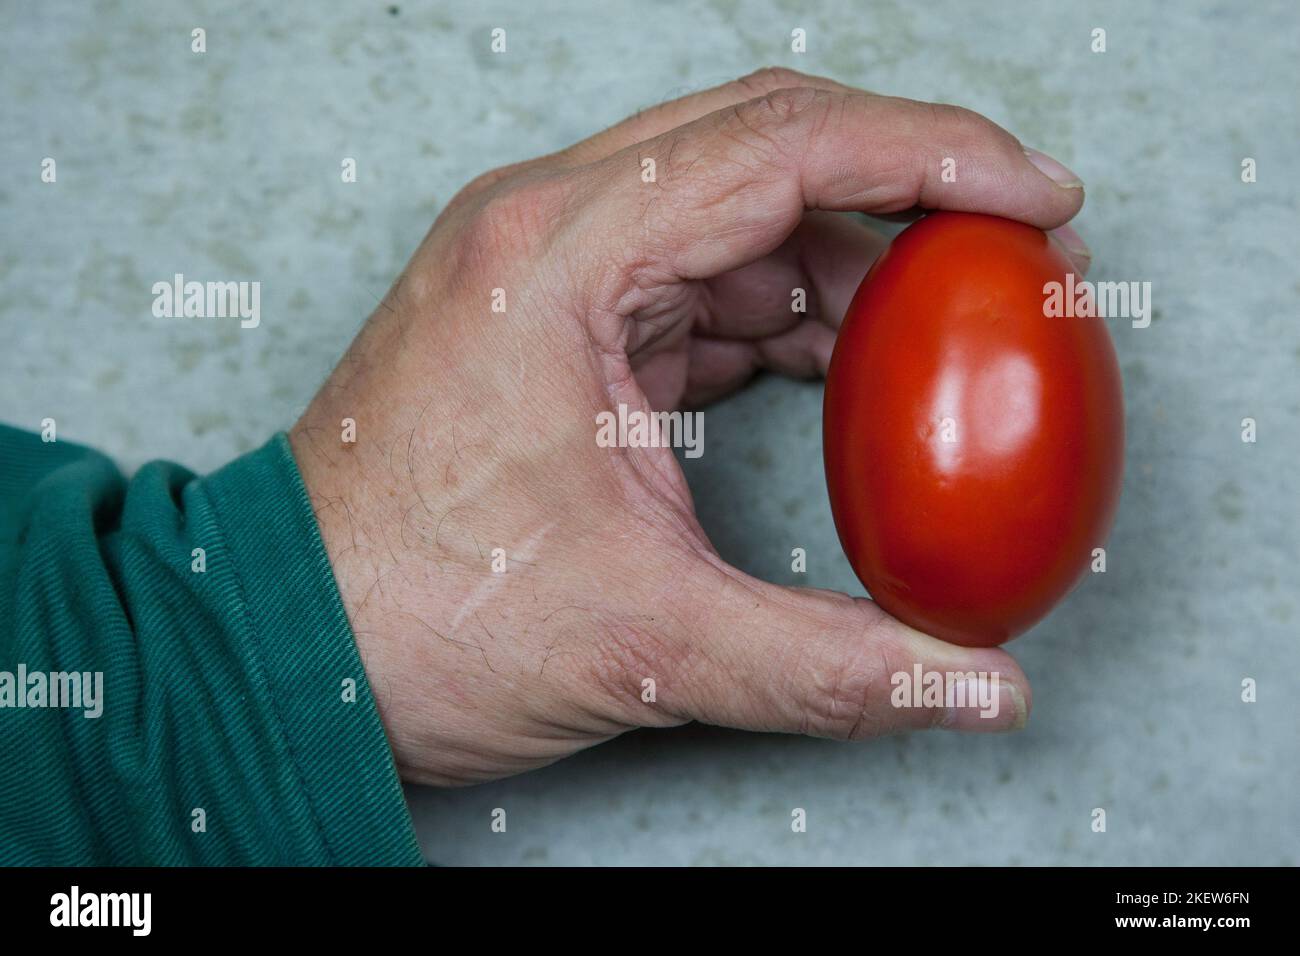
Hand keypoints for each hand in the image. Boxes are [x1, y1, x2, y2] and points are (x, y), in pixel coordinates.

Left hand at [289, 68, 1086, 785]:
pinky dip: (772, 308)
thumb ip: (831, 665)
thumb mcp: (643, 642)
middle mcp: (543, 230)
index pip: (789, 145)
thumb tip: (981, 691)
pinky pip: (686, 275)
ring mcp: (539, 270)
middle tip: (1010, 248)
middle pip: (764, 141)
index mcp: (559, 255)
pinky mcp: (544, 323)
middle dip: (903, 182)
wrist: (286, 647)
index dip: (939, 155)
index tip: (1044, 196)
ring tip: (929, 332)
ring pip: (726, 204)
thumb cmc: (414, 618)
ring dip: (838, 254)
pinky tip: (826, 366)